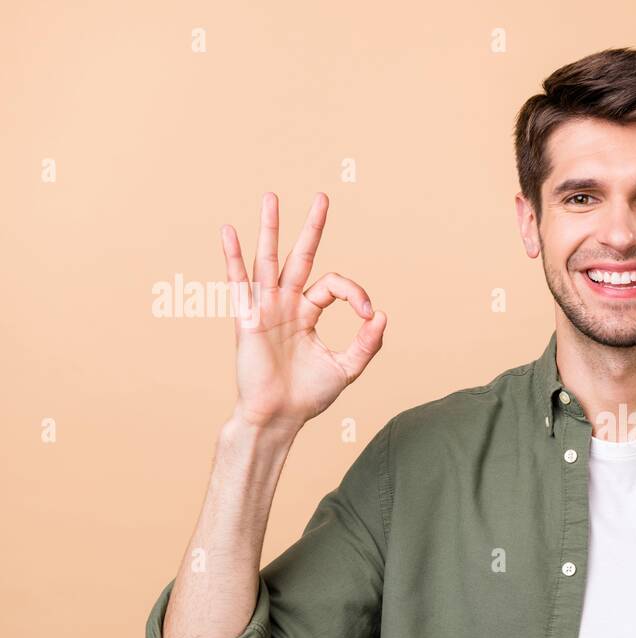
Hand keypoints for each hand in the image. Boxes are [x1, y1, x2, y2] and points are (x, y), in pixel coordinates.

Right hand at [223, 192, 386, 432]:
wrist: (279, 417)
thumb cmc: (307, 396)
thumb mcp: (347, 368)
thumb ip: (367, 343)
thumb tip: (381, 315)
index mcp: (307, 313)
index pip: (333, 286)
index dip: (354, 293)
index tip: (367, 313)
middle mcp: (286, 305)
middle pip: (300, 257)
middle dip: (312, 228)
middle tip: (323, 197)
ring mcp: (265, 309)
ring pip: (269, 260)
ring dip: (271, 228)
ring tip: (271, 197)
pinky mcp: (248, 319)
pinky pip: (238, 283)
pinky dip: (233, 257)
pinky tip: (228, 231)